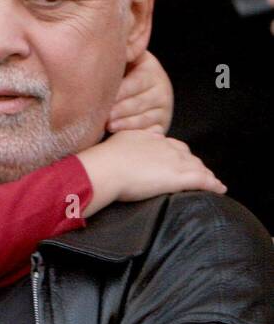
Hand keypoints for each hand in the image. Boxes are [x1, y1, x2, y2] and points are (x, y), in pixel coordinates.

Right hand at [76, 129, 223, 215]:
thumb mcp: (117, 140)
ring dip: (205, 175)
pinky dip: (214, 185)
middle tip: (197, 174)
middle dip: (194, 164)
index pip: (172, 145)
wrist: (105, 169)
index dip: (178, 154)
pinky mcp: (179, 177)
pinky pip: (204, 181)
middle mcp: (166, 146)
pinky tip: (219, 189)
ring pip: (198, 167)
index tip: (179, 161)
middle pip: (187, 155)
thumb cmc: (104, 159)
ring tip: (211, 183)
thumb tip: (132, 134)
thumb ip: (130, 138)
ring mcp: (175, 161)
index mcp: (151, 138)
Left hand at [108, 49, 171, 133]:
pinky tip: (121, 135)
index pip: (136, 82)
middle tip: (104, 116)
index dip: (119, 92)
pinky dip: (135, 133)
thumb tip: (97, 45)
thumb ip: (117, 55)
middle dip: (120, 110)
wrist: (137, 89)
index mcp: (150, 70)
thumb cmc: (121, 73)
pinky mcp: (161, 124)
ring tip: (108, 125)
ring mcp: (163, 108)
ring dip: (125, 123)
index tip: (103, 99)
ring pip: (143, 118)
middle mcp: (162, 88)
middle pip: (139, 102)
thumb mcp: (124, 60)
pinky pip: (149, 131)